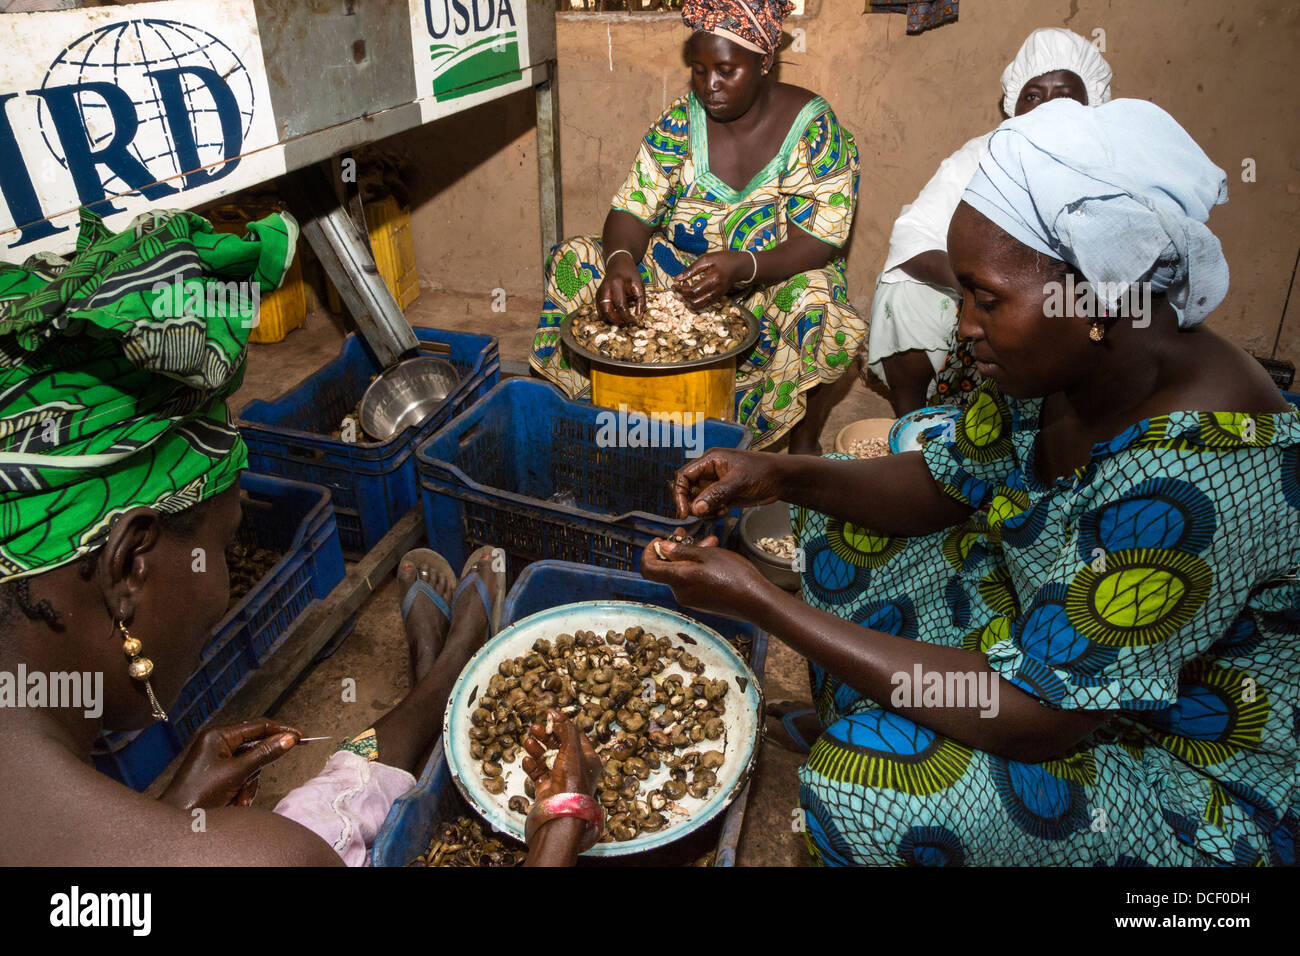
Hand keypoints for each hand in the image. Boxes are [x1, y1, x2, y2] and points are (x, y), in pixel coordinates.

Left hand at [158, 718, 299, 810]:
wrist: (179, 818)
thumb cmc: (199, 792)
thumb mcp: (237, 772)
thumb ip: (265, 753)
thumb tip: (289, 739)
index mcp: (218, 735)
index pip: (258, 726)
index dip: (281, 730)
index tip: (301, 737)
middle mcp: (218, 744)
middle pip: (256, 748)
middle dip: (256, 770)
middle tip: (250, 783)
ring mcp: (219, 759)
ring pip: (252, 765)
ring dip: (249, 784)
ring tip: (238, 799)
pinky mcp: (220, 774)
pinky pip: (244, 776)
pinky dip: (243, 790)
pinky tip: (234, 801)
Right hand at [522, 709, 601, 801]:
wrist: (561, 813)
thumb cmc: (572, 782)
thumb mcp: (572, 750)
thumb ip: (565, 730)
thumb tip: (555, 713)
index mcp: (588, 759)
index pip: (575, 736)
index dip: (562, 724)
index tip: (549, 715)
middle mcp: (575, 769)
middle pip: (559, 745)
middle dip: (546, 735)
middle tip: (534, 727)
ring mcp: (560, 779)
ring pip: (547, 758)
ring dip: (537, 748)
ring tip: (528, 741)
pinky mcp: (547, 789)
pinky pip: (538, 773)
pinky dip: (532, 765)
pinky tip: (527, 759)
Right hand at [596, 257, 644, 325]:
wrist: (618, 263)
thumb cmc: (631, 274)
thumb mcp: (639, 284)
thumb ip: (641, 300)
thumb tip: (639, 316)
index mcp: (617, 284)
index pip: (621, 305)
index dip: (627, 316)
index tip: (634, 321)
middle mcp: (606, 288)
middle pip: (607, 310)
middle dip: (616, 320)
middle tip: (625, 324)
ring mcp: (600, 291)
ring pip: (601, 311)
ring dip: (610, 319)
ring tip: (620, 321)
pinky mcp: (598, 294)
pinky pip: (599, 309)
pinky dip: (606, 315)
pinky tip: (614, 317)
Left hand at [640, 536, 778, 620]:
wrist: (755, 601)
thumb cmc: (734, 575)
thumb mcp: (708, 555)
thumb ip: (682, 552)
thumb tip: (663, 548)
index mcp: (678, 579)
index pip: (648, 568)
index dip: (648, 552)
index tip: (658, 540)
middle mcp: (680, 592)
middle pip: (666, 568)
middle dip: (675, 549)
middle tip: (685, 533)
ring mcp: (690, 599)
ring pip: (681, 572)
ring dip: (690, 556)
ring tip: (709, 542)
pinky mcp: (701, 602)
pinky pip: (691, 581)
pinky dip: (697, 567)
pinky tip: (714, 557)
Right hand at [671, 448, 786, 518]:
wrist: (781, 479)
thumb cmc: (762, 471)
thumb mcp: (739, 481)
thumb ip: (716, 494)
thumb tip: (696, 508)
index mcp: (709, 461)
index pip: (684, 476)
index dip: (679, 493)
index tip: (684, 511)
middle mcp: (709, 472)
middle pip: (687, 490)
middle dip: (692, 504)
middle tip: (702, 514)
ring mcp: (715, 484)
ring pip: (698, 501)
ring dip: (705, 510)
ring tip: (721, 510)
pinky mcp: (722, 495)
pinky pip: (709, 506)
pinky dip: (713, 512)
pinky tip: (726, 510)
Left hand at [672, 251, 751, 308]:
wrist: (738, 266)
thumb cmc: (722, 259)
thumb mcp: (706, 259)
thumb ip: (691, 269)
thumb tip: (677, 278)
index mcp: (713, 280)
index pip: (693, 291)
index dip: (681, 289)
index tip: (674, 284)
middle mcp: (716, 291)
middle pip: (694, 301)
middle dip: (683, 295)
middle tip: (680, 286)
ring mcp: (717, 296)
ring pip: (698, 306)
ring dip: (688, 300)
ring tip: (686, 289)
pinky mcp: (717, 298)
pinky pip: (703, 305)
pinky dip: (695, 301)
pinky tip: (693, 291)